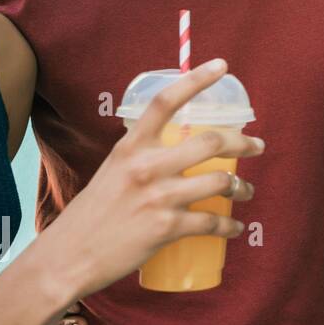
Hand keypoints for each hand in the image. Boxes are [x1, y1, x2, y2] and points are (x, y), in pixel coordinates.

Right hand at [31, 59, 262, 304]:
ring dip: (241, 187)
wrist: (66, 258)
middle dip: (243, 143)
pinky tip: (235, 228)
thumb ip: (140, 157)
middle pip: (211, 142)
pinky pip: (212, 222)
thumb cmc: (91, 215)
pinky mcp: (166, 227)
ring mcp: (158, 197)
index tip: (222, 66)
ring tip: (246, 192)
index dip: (196, 78)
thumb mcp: (112, 172)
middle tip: (257, 146)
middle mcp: (145, 166)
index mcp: (130, 147)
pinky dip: (229, 226)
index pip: (165, 101)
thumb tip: (173, 151)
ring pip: (220, 182)